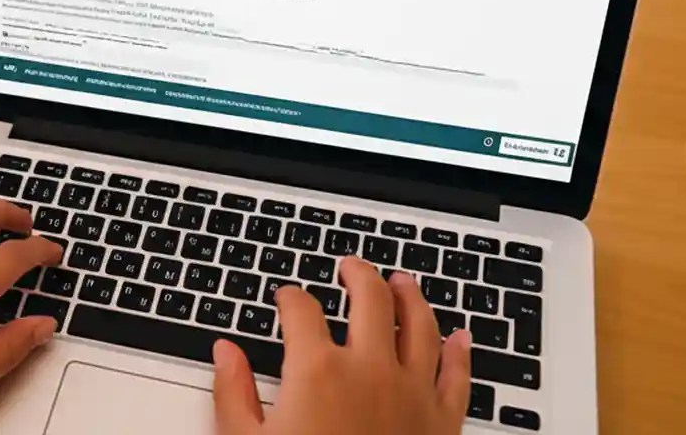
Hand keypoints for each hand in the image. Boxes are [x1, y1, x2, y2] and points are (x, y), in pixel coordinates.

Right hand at [211, 257, 471, 434]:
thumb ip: (232, 393)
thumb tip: (224, 354)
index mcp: (317, 370)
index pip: (301, 310)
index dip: (289, 297)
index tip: (286, 298)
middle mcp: (370, 369)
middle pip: (370, 298)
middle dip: (357, 273)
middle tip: (349, 266)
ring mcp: (413, 393)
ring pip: (421, 324)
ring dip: (410, 296)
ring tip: (402, 282)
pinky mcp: (443, 421)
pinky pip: (459, 375)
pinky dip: (461, 351)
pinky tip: (460, 336)